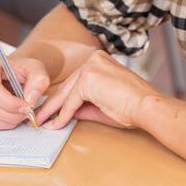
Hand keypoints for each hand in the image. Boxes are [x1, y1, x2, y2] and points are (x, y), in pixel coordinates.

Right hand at [0, 51, 49, 129]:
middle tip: (25, 114)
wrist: (14, 75)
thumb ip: (38, 81)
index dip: (10, 103)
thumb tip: (29, 99)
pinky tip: (8, 117)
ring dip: (5, 121)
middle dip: (10, 115)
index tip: (26, 107)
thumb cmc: (22, 71)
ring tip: (18, 115)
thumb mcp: (36, 70)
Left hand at [34, 49, 159, 130]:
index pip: (75, 82)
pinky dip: (63, 114)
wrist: (147, 106)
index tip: (50, 110)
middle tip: (38, 116)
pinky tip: (55, 125)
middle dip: (52, 104)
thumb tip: (67, 114)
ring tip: (40, 122)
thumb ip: (84, 106)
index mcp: (99, 61)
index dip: (62, 99)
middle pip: (67, 86)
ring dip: (52, 110)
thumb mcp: (102, 105)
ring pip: (66, 93)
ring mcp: (90, 67)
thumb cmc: (132, 107)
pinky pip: (71, 101)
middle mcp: (93, 60)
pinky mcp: (88, 78)